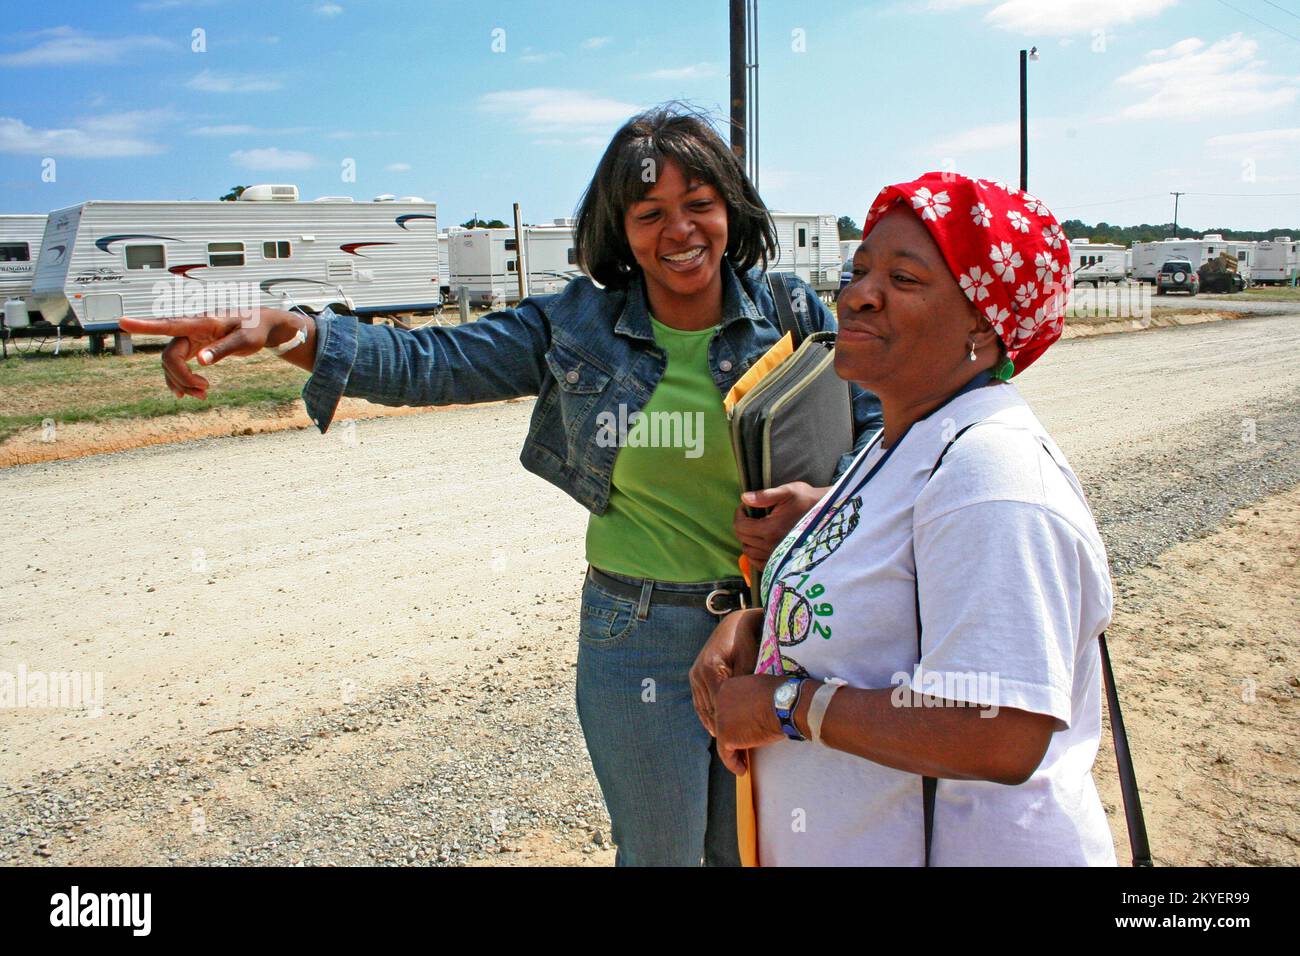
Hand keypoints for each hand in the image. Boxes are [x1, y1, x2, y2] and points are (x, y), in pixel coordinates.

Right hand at [118, 309, 299, 399]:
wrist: (260, 325)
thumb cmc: (254, 329)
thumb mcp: (246, 340)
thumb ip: (223, 349)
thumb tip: (202, 361)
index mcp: (201, 323)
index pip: (168, 325)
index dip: (144, 326)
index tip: (122, 322)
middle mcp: (190, 329)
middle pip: (169, 357)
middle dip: (181, 378)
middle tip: (204, 393)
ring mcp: (189, 338)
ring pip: (171, 364)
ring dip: (182, 382)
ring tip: (204, 394)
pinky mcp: (193, 346)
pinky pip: (177, 365)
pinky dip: (182, 380)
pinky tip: (190, 393)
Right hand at [689, 608, 762, 736]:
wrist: (737, 623)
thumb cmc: (748, 641)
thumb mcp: (750, 662)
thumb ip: (744, 684)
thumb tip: (746, 709)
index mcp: (709, 669)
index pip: (718, 705)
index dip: (728, 724)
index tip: (738, 739)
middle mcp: (697, 673)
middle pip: (708, 709)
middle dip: (720, 728)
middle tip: (733, 747)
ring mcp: (694, 674)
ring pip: (702, 707)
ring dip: (712, 723)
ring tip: (726, 741)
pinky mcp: (696, 675)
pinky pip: (700, 701)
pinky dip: (707, 714)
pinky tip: (716, 727)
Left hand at [714, 674, 786, 774]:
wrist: (785, 703)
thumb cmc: (782, 694)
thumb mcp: (759, 688)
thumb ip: (749, 698)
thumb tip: (751, 709)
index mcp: (727, 687)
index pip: (725, 708)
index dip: (732, 722)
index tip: (740, 732)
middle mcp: (718, 700)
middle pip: (721, 723)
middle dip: (731, 737)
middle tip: (740, 750)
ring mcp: (720, 718)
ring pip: (723, 739)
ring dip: (733, 752)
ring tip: (743, 762)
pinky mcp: (725, 735)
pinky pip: (726, 754)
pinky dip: (733, 764)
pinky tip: (742, 770)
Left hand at [733, 482, 827, 564]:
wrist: (828, 516)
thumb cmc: (808, 501)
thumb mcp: (788, 492)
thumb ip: (765, 495)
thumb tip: (745, 498)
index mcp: (771, 529)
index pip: (740, 526)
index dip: (739, 514)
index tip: (745, 507)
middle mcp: (772, 546)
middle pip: (743, 539)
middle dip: (742, 525)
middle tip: (751, 516)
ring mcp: (776, 557)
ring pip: (748, 552)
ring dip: (747, 539)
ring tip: (756, 528)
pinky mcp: (781, 564)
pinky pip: (758, 564)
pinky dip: (754, 554)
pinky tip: (760, 543)